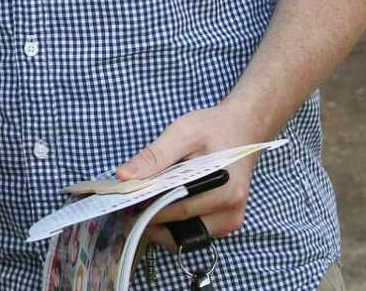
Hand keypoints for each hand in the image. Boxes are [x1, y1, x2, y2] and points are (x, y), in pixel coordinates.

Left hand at [115, 105, 265, 250]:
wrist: (242, 129)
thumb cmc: (214, 128)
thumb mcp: (182, 132)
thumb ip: (154, 156)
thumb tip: (124, 176)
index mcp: (224, 189)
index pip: (179, 211)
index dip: (148, 212)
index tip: (124, 208)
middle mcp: (231, 211)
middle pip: (182, 229)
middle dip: (151, 223)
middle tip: (127, 212)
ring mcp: (230, 221)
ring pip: (187, 237)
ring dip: (161, 227)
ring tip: (140, 209)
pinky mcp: (226, 223)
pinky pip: (194, 232)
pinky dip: (174, 225)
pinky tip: (160, 208)